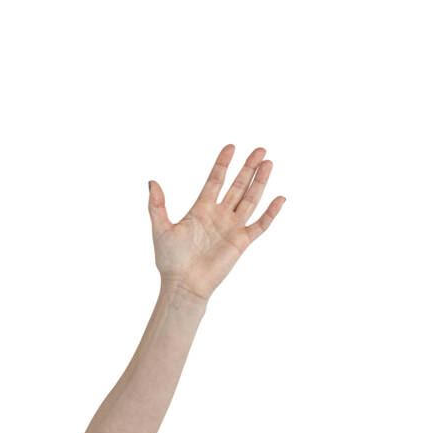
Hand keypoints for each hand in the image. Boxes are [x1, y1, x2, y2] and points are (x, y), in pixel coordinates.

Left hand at [148, 144, 284, 302]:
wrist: (183, 285)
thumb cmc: (170, 260)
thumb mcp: (160, 229)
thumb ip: (157, 205)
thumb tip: (152, 182)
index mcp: (200, 210)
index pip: (215, 181)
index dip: (223, 164)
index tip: (231, 147)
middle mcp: (219, 216)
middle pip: (237, 186)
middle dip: (248, 167)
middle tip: (260, 149)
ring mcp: (231, 228)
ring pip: (250, 199)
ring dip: (260, 182)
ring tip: (269, 162)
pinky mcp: (241, 242)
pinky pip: (260, 225)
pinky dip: (271, 212)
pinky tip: (280, 198)